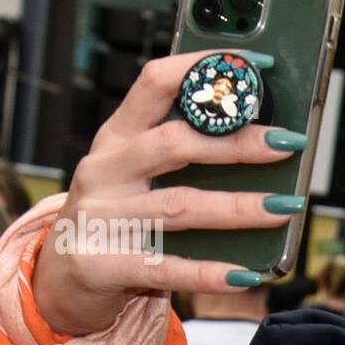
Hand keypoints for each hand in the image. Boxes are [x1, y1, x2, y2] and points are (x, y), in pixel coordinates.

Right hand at [34, 50, 300, 335]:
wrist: (60, 278)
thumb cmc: (114, 219)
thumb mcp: (137, 176)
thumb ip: (180, 153)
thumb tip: (259, 137)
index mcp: (116, 138)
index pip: (156, 84)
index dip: (204, 70)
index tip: (255, 66)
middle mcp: (105, 171)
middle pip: (173, 144)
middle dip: (235, 142)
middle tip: (284, 143)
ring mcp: (100, 218)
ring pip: (178, 207)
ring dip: (237, 207)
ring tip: (282, 208)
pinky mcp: (102, 265)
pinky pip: (165, 268)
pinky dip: (209, 273)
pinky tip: (245, 274)